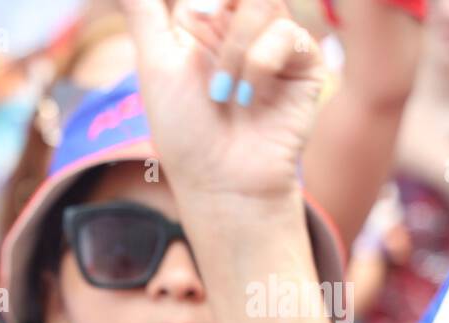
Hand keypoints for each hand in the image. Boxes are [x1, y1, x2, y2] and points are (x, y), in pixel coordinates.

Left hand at [120, 0, 325, 204]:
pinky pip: (286, 33)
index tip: (188, 20)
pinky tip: (250, 99)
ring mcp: (275, 42)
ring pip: (260, 3)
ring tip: (222, 94)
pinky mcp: (304, 60)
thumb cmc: (184, 132)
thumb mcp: (154, 64)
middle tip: (198, 25)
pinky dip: (259, 64)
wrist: (222, 179)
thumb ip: (144, 13)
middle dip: (216, 9)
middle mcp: (239, 28)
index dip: (200, 2)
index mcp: (203, 26)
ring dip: (232, 50)